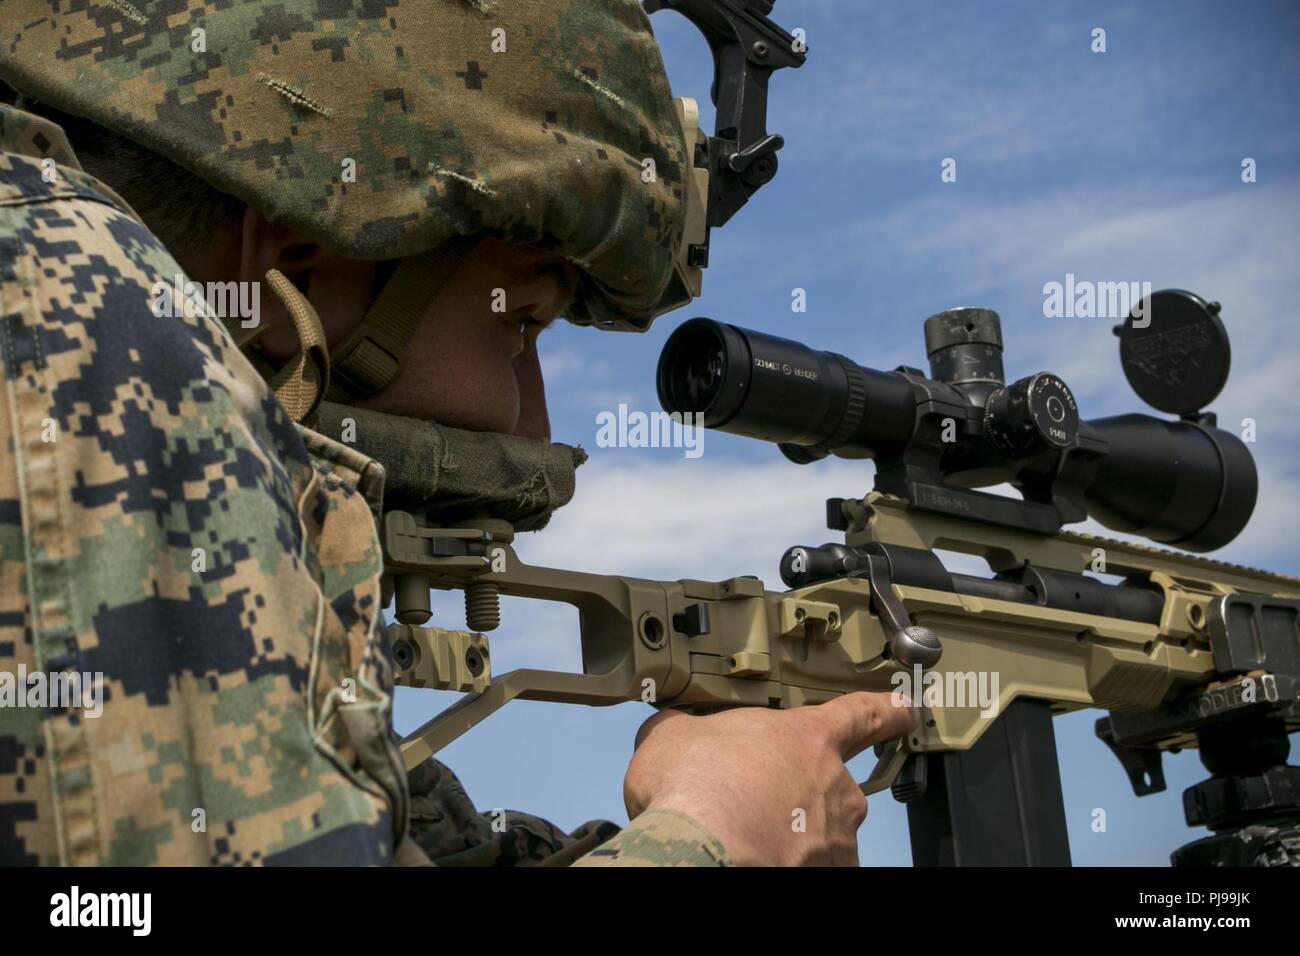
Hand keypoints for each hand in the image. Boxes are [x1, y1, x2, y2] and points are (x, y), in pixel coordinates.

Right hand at [623, 693, 918, 865]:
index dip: (886, 711)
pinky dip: (789, 861)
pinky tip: (755, 856)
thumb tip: (670, 726)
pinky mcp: (828, 874)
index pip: (862, 714)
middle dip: (796, 791)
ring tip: (745, 834)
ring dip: (793, 831)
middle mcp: (834, 785)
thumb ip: (684, 724)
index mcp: (807, 737)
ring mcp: (836, 836)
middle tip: (753, 798)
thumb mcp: (673, 734)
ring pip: (822, 830)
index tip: (904, 710)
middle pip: (830, 783)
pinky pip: (814, 864)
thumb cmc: (694, 789)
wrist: (701, 852)